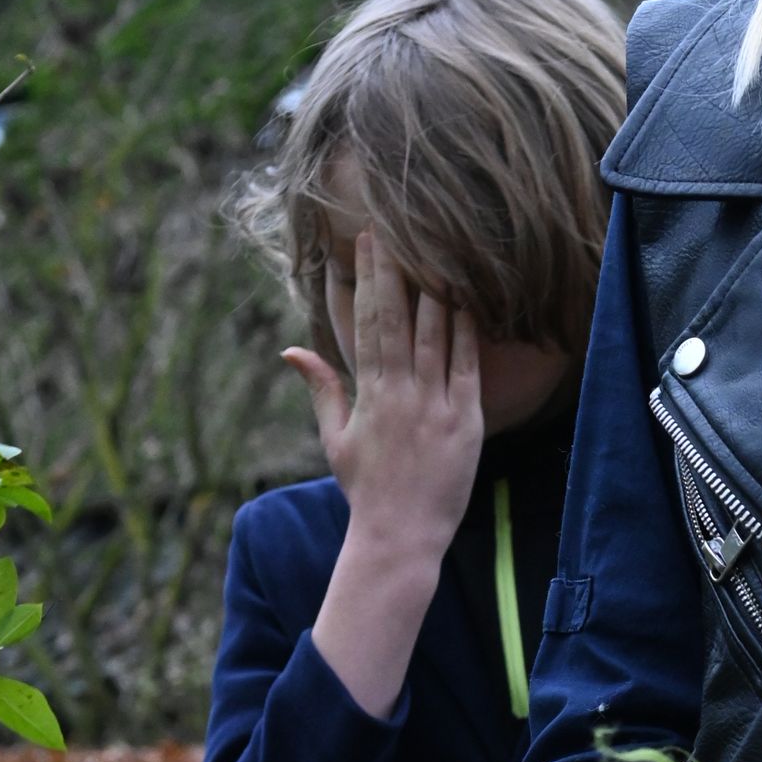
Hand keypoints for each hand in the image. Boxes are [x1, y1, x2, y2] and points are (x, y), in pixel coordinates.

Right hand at [295, 225, 484, 719]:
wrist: (401, 536)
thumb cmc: (366, 489)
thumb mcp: (334, 438)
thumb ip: (321, 388)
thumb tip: (291, 350)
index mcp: (371, 393)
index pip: (370, 321)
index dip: (371, 277)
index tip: (369, 241)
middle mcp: (404, 394)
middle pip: (403, 318)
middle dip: (402, 269)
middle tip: (403, 225)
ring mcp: (438, 407)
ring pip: (440, 336)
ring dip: (440, 291)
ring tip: (442, 248)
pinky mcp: (468, 423)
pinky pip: (469, 368)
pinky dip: (469, 334)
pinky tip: (470, 302)